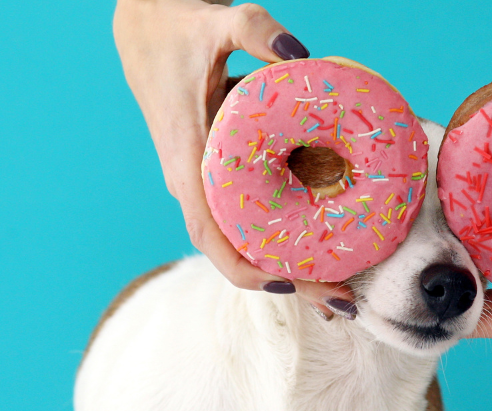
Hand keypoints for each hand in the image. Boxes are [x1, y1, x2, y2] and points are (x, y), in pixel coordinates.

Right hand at [114, 0, 353, 316]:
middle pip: (241, 254)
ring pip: (250, 240)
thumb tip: (301, 52)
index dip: (250, 272)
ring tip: (345, 285)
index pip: (213, 238)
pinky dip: (288, 235)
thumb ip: (255, 30)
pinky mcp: (221, 173)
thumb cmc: (174, 29)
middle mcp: (196, 184)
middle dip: (293, 282)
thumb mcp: (216, 23)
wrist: (144, 27)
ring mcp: (208, 184)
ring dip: (294, 266)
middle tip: (347, 302)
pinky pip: (254, 216)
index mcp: (188, 164)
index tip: (294, 285)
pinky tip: (329, 238)